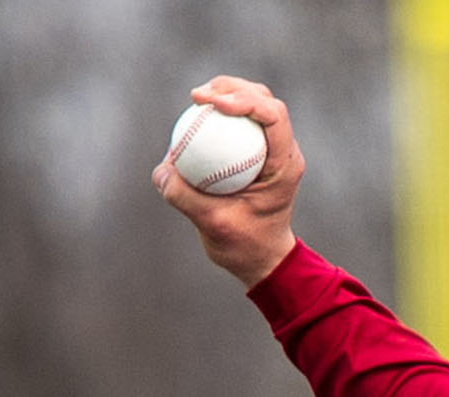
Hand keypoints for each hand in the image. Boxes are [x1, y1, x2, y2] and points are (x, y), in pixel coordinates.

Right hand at [153, 75, 303, 286]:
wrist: (260, 258)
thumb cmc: (244, 246)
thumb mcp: (212, 225)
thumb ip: (185, 197)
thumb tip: (163, 169)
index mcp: (285, 164)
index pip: (274, 116)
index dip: (244, 99)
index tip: (210, 102)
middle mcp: (283, 151)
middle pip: (264, 99)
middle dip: (232, 87)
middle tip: (198, 95)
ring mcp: (270, 150)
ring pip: (253, 105)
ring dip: (225, 94)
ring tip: (197, 99)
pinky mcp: (255, 153)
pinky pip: (237, 124)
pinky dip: (217, 116)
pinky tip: (194, 118)